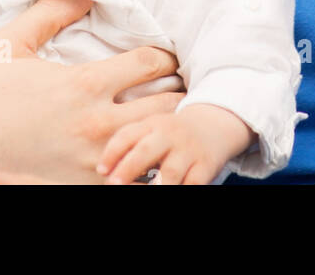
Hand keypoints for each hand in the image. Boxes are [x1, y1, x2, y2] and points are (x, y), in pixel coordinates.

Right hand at [0, 0, 185, 184]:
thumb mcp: (10, 43)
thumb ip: (50, 12)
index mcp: (84, 84)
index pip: (152, 63)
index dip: (163, 56)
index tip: (162, 57)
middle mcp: (98, 123)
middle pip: (168, 103)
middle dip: (174, 90)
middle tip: (172, 86)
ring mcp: (98, 160)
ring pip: (159, 139)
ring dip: (166, 124)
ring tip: (162, 117)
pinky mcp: (91, 187)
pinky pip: (139, 173)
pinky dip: (147, 158)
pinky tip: (141, 148)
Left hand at [97, 103, 253, 184]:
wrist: (213, 123)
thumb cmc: (170, 134)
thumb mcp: (149, 130)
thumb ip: (127, 144)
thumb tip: (102, 169)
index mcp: (150, 124)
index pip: (127, 134)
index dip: (112, 152)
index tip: (100, 170)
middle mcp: (168, 135)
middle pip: (146, 150)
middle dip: (129, 168)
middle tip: (113, 184)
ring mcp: (188, 151)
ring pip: (171, 173)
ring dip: (156, 186)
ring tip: (146, 191)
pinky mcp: (205, 167)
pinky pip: (193, 184)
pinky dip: (182, 189)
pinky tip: (169, 191)